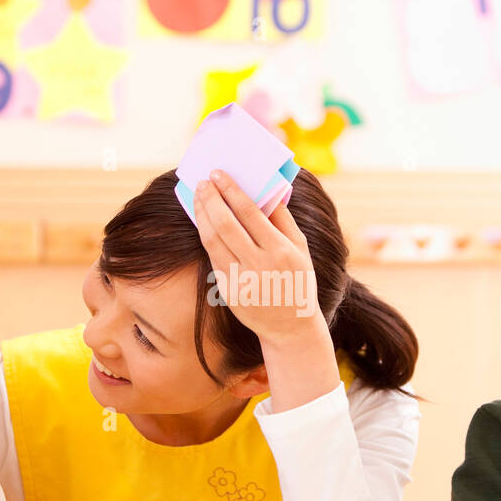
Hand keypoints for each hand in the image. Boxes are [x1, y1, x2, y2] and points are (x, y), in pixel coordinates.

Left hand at [193, 170, 323, 345]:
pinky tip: (203, 221)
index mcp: (280, 250)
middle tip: (203, 182)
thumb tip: (266, 188)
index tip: (218, 174)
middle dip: (211, 199)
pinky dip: (206, 236)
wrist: (291, 327)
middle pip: (225, 224)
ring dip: (202, 215)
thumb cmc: (297, 279)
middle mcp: (259, 265)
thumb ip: (283, 218)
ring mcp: (241, 280)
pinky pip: (213, 258)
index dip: (230, 190)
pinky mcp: (229, 292)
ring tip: (199, 197)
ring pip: (213, 241)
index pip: (249, 212)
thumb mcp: (300, 248)